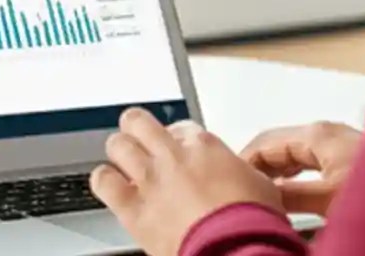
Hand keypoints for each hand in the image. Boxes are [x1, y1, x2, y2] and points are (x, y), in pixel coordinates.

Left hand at [91, 108, 285, 255]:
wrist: (236, 253)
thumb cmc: (251, 225)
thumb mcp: (259, 186)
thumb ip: (238, 173)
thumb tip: (238, 177)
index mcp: (205, 147)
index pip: (180, 127)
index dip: (177, 137)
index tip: (178, 146)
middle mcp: (173, 158)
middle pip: (139, 123)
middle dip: (137, 128)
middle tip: (139, 136)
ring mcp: (150, 181)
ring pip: (118, 145)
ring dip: (120, 151)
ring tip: (122, 157)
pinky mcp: (133, 210)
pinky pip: (104, 183)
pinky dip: (105, 180)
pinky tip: (110, 184)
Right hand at [240, 121, 362, 215]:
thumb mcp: (328, 198)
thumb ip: (291, 195)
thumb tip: (261, 195)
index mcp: (315, 135)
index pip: (263, 143)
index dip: (244, 163)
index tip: (231, 184)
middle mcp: (325, 131)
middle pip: (277, 144)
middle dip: (257, 165)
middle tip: (242, 190)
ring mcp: (338, 140)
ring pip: (294, 152)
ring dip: (275, 170)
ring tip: (260, 193)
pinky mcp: (348, 153)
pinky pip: (309, 158)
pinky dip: (293, 171)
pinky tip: (289, 187)